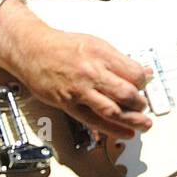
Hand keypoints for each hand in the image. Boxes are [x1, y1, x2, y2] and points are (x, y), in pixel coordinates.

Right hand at [0, 0, 153, 139]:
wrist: (33, 50)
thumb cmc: (62, 47)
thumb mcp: (97, 44)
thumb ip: (120, 60)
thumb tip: (142, 72)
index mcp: (102, 55)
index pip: (135, 74)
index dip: (144, 83)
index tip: (144, 87)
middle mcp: (92, 72)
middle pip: (127, 94)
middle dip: (140, 104)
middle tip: (144, 107)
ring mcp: (80, 90)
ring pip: (113, 111)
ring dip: (132, 120)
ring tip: (143, 125)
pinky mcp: (69, 104)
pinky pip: (94, 121)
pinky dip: (112, 129)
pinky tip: (124, 132)